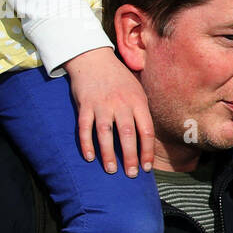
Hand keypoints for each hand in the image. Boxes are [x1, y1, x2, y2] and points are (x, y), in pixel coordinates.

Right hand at [64, 46, 155, 175]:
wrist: (94, 58)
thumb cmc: (119, 78)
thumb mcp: (137, 90)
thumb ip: (142, 112)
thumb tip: (147, 140)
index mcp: (138, 102)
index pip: (146, 131)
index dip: (147, 151)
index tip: (147, 167)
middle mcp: (121, 104)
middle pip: (127, 135)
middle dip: (131, 157)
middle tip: (132, 174)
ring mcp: (102, 104)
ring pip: (106, 134)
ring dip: (108, 154)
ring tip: (112, 170)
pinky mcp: (85, 105)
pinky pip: (85, 128)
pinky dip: (86, 144)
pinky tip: (89, 158)